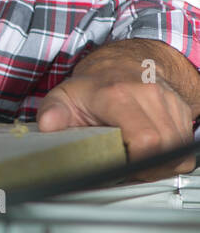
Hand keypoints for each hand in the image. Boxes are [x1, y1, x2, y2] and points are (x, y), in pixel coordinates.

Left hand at [37, 68, 196, 181]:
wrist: (120, 64)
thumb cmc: (93, 86)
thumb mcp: (64, 96)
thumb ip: (52, 111)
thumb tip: (48, 124)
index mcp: (118, 95)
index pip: (145, 139)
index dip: (136, 162)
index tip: (119, 167)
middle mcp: (149, 95)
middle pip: (165, 148)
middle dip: (146, 167)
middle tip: (125, 168)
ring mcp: (169, 101)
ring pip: (178, 148)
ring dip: (159, 164)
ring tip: (135, 161)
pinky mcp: (182, 110)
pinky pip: (184, 145)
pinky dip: (169, 156)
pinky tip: (150, 153)